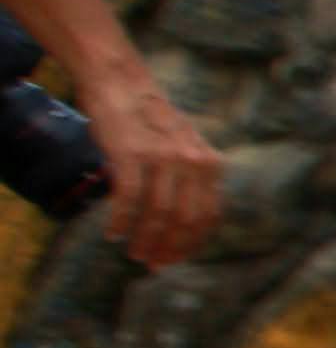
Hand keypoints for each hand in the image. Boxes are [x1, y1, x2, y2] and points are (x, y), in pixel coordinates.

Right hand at [73, 60, 218, 267]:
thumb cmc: (149, 121)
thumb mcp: (183, 149)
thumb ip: (189, 180)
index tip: (174, 260)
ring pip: (158, 214)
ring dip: (145, 240)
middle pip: (185, 220)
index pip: (208, 216)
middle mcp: (193, 162)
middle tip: (151, 264)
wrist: (122, 83)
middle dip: (169, 248)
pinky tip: (112, 234)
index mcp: (210, 164)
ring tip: (134, 254)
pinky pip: (130, 198)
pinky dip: (121, 221)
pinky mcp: (132, 153)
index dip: (191, 243)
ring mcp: (164, 157)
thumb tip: (181, 224)